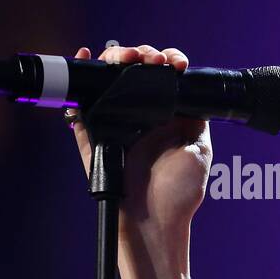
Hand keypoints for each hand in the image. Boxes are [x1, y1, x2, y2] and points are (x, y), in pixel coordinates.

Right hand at [68, 44, 211, 241]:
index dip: (167, 61)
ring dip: (114, 61)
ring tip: (124, 56)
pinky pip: (81, 108)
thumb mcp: (200, 149)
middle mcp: (140, 118)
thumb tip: (193, 90)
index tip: (174, 63)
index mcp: (165, 118)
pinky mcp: (94, 138)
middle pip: (134, 73)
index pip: (162, 77)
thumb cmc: (180, 194)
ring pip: (109, 82)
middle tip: (149, 58)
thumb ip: (196, 119)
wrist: (154, 223)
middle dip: (141, 55)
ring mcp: (116, 126)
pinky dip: (80, 83)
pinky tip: (85, 58)